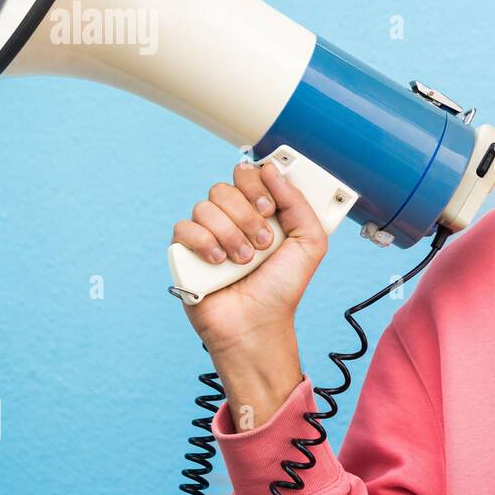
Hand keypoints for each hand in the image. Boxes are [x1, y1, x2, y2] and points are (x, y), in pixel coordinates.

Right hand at [171, 160, 327, 359]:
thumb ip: (298, 202)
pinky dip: (204, 244)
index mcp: (259, 212)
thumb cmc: (282, 288)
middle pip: (224, 188)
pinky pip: (184, 227)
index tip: (270, 208)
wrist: (257, 324)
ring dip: (230, 235)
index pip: (248, 175)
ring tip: (243, 261)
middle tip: (262, 243)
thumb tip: (271, 170)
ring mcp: (207, 234)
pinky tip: (219, 263)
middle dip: (247, 216)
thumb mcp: (310, 243)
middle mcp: (232, 219)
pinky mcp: (186, 252)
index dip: (256, 186)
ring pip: (205, 207)